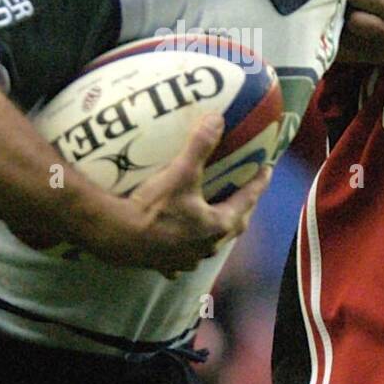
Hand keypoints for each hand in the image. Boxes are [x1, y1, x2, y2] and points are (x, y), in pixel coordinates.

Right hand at [94, 114, 272, 278]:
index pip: (248, 200)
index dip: (258, 183)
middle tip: (244, 192)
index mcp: (217, 225)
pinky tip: (178, 246)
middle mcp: (207, 247)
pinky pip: (182, 259)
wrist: (116, 237)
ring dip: (214, 230)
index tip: (266, 169)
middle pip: (234, 225)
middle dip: (241, 208)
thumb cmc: (153, 207)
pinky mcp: (164, 265)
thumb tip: (218, 118)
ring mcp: (186, 260)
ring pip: (209, 245)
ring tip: (212, 215)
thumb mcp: (180, 172)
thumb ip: (200, 145)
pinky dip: (184, 250)